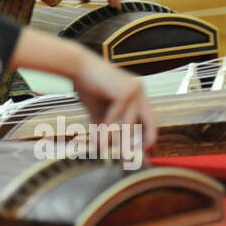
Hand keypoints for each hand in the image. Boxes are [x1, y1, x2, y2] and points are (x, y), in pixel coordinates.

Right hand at [11, 31, 156, 157]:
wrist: (76, 66)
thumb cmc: (87, 85)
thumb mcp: (100, 110)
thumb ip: (107, 126)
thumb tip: (106, 147)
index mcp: (137, 92)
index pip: (149, 118)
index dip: (148, 135)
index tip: (144, 152)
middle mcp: (140, 90)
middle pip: (149, 121)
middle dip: (142, 142)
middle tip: (132, 159)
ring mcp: (135, 89)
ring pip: (130, 122)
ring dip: (119, 140)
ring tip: (113, 154)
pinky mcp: (126, 91)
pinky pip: (117, 116)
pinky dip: (108, 129)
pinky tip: (99, 140)